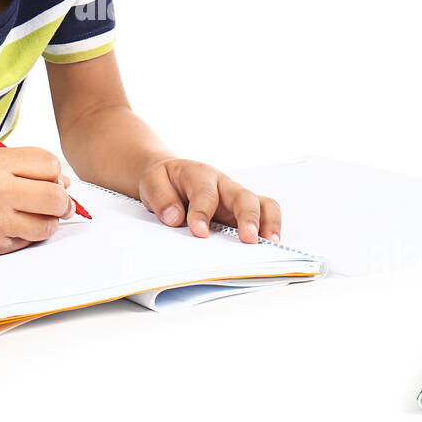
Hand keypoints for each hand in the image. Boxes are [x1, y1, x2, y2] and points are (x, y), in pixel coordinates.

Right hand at [0, 147, 75, 255]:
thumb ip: (26, 167)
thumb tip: (66, 185)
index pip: (49, 164)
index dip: (54, 173)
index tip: (49, 179)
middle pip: (55, 197)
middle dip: (63, 202)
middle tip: (58, 203)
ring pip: (47, 225)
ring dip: (48, 222)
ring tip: (35, 215)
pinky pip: (28, 241)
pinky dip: (27, 235)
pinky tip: (11, 226)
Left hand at [137, 158, 280, 244]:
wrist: (169, 176)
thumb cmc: (164, 181)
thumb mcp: (152, 182)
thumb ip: (161, 198)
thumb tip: (175, 218)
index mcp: (200, 174)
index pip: (206, 194)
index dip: (203, 213)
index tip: (199, 232)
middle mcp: (224, 184)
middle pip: (243, 196)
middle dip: (248, 217)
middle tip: (247, 239)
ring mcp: (236, 198)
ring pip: (263, 204)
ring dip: (268, 223)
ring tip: (269, 245)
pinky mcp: (243, 212)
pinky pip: (266, 214)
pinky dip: (270, 229)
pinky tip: (267, 247)